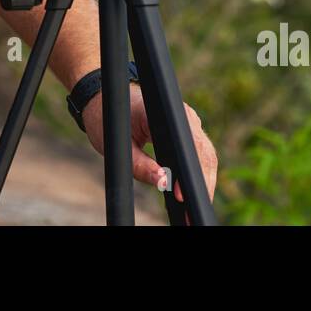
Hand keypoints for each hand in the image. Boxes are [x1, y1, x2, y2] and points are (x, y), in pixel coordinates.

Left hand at [81, 84, 217, 213]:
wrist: (105, 97)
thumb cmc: (109, 118)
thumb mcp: (119, 145)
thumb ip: (140, 166)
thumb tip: (164, 183)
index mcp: (165, 112)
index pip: (189, 145)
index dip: (190, 172)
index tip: (181, 196)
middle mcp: (183, 114)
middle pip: (204, 152)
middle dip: (201, 184)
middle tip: (191, 214)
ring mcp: (188, 120)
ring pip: (205, 154)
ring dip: (202, 181)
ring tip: (192, 210)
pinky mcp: (187, 129)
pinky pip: (199, 152)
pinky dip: (197, 172)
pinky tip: (190, 193)